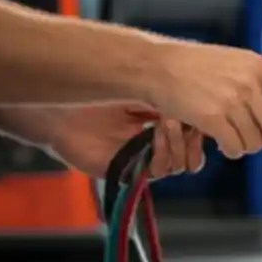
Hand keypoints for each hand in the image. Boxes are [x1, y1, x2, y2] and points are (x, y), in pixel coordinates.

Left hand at [46, 104, 204, 178]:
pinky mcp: (134, 171)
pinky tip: (153, 136)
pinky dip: (163, 155)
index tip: (199, 112)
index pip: (193, 132)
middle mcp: (155, 142)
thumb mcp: (139, 90)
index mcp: (158, 122)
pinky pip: (161, 171)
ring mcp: (145, 158)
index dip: (200, 125)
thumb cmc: (94, 97)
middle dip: (192, 136)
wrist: (62, 114)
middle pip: (192, 151)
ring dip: (177, 143)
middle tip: (182, 119)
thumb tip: (197, 101)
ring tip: (165, 124)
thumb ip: (166, 98)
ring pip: (181, 163)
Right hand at [148, 44, 261, 158]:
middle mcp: (250, 83)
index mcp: (259, 67)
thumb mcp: (234, 62)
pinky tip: (218, 140)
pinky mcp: (214, 117)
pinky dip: (229, 150)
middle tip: (245, 132)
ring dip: (242, 145)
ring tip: (226, 131)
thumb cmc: (193, 65)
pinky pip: (235, 148)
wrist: (159, 66)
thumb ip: (257, 84)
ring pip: (255, 143)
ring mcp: (232, 100)